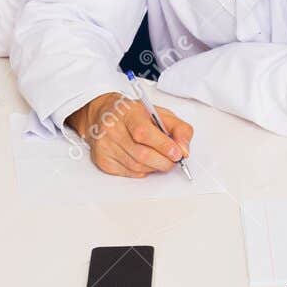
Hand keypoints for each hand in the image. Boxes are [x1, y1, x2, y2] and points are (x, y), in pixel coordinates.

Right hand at [67, 92, 192, 178]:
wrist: (103, 114)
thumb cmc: (134, 114)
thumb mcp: (161, 114)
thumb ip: (179, 129)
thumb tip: (184, 150)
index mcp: (128, 113)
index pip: (144, 133)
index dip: (163, 146)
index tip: (178, 153)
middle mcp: (112, 129)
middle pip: (141, 154)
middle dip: (164, 161)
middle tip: (174, 160)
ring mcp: (105, 146)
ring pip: (136, 166)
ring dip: (154, 167)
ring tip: (160, 159)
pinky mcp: (102, 160)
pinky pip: (128, 173)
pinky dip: (142, 171)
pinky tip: (144, 161)